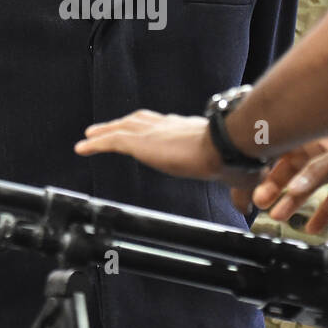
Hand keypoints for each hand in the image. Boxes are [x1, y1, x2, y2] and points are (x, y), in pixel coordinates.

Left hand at [75, 110, 259, 187]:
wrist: (228, 147)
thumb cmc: (237, 158)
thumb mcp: (237, 178)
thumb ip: (237, 192)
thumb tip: (245, 206)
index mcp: (189, 131)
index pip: (165, 126)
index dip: (152, 129)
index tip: (145, 133)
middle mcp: (169, 126)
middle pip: (139, 121)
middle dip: (122, 124)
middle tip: (106, 129)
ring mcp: (154, 132)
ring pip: (122, 128)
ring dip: (104, 131)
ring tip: (89, 136)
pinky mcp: (142, 142)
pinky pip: (112, 141)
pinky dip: (96, 143)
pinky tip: (82, 147)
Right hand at [251, 137, 327, 216]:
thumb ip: (317, 171)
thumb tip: (292, 189)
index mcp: (319, 135)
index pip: (283, 147)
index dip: (265, 161)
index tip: (249, 178)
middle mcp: (325, 149)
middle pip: (292, 169)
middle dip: (274, 185)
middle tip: (259, 201)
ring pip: (308, 186)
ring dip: (293, 201)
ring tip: (277, 216)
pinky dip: (322, 214)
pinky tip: (311, 227)